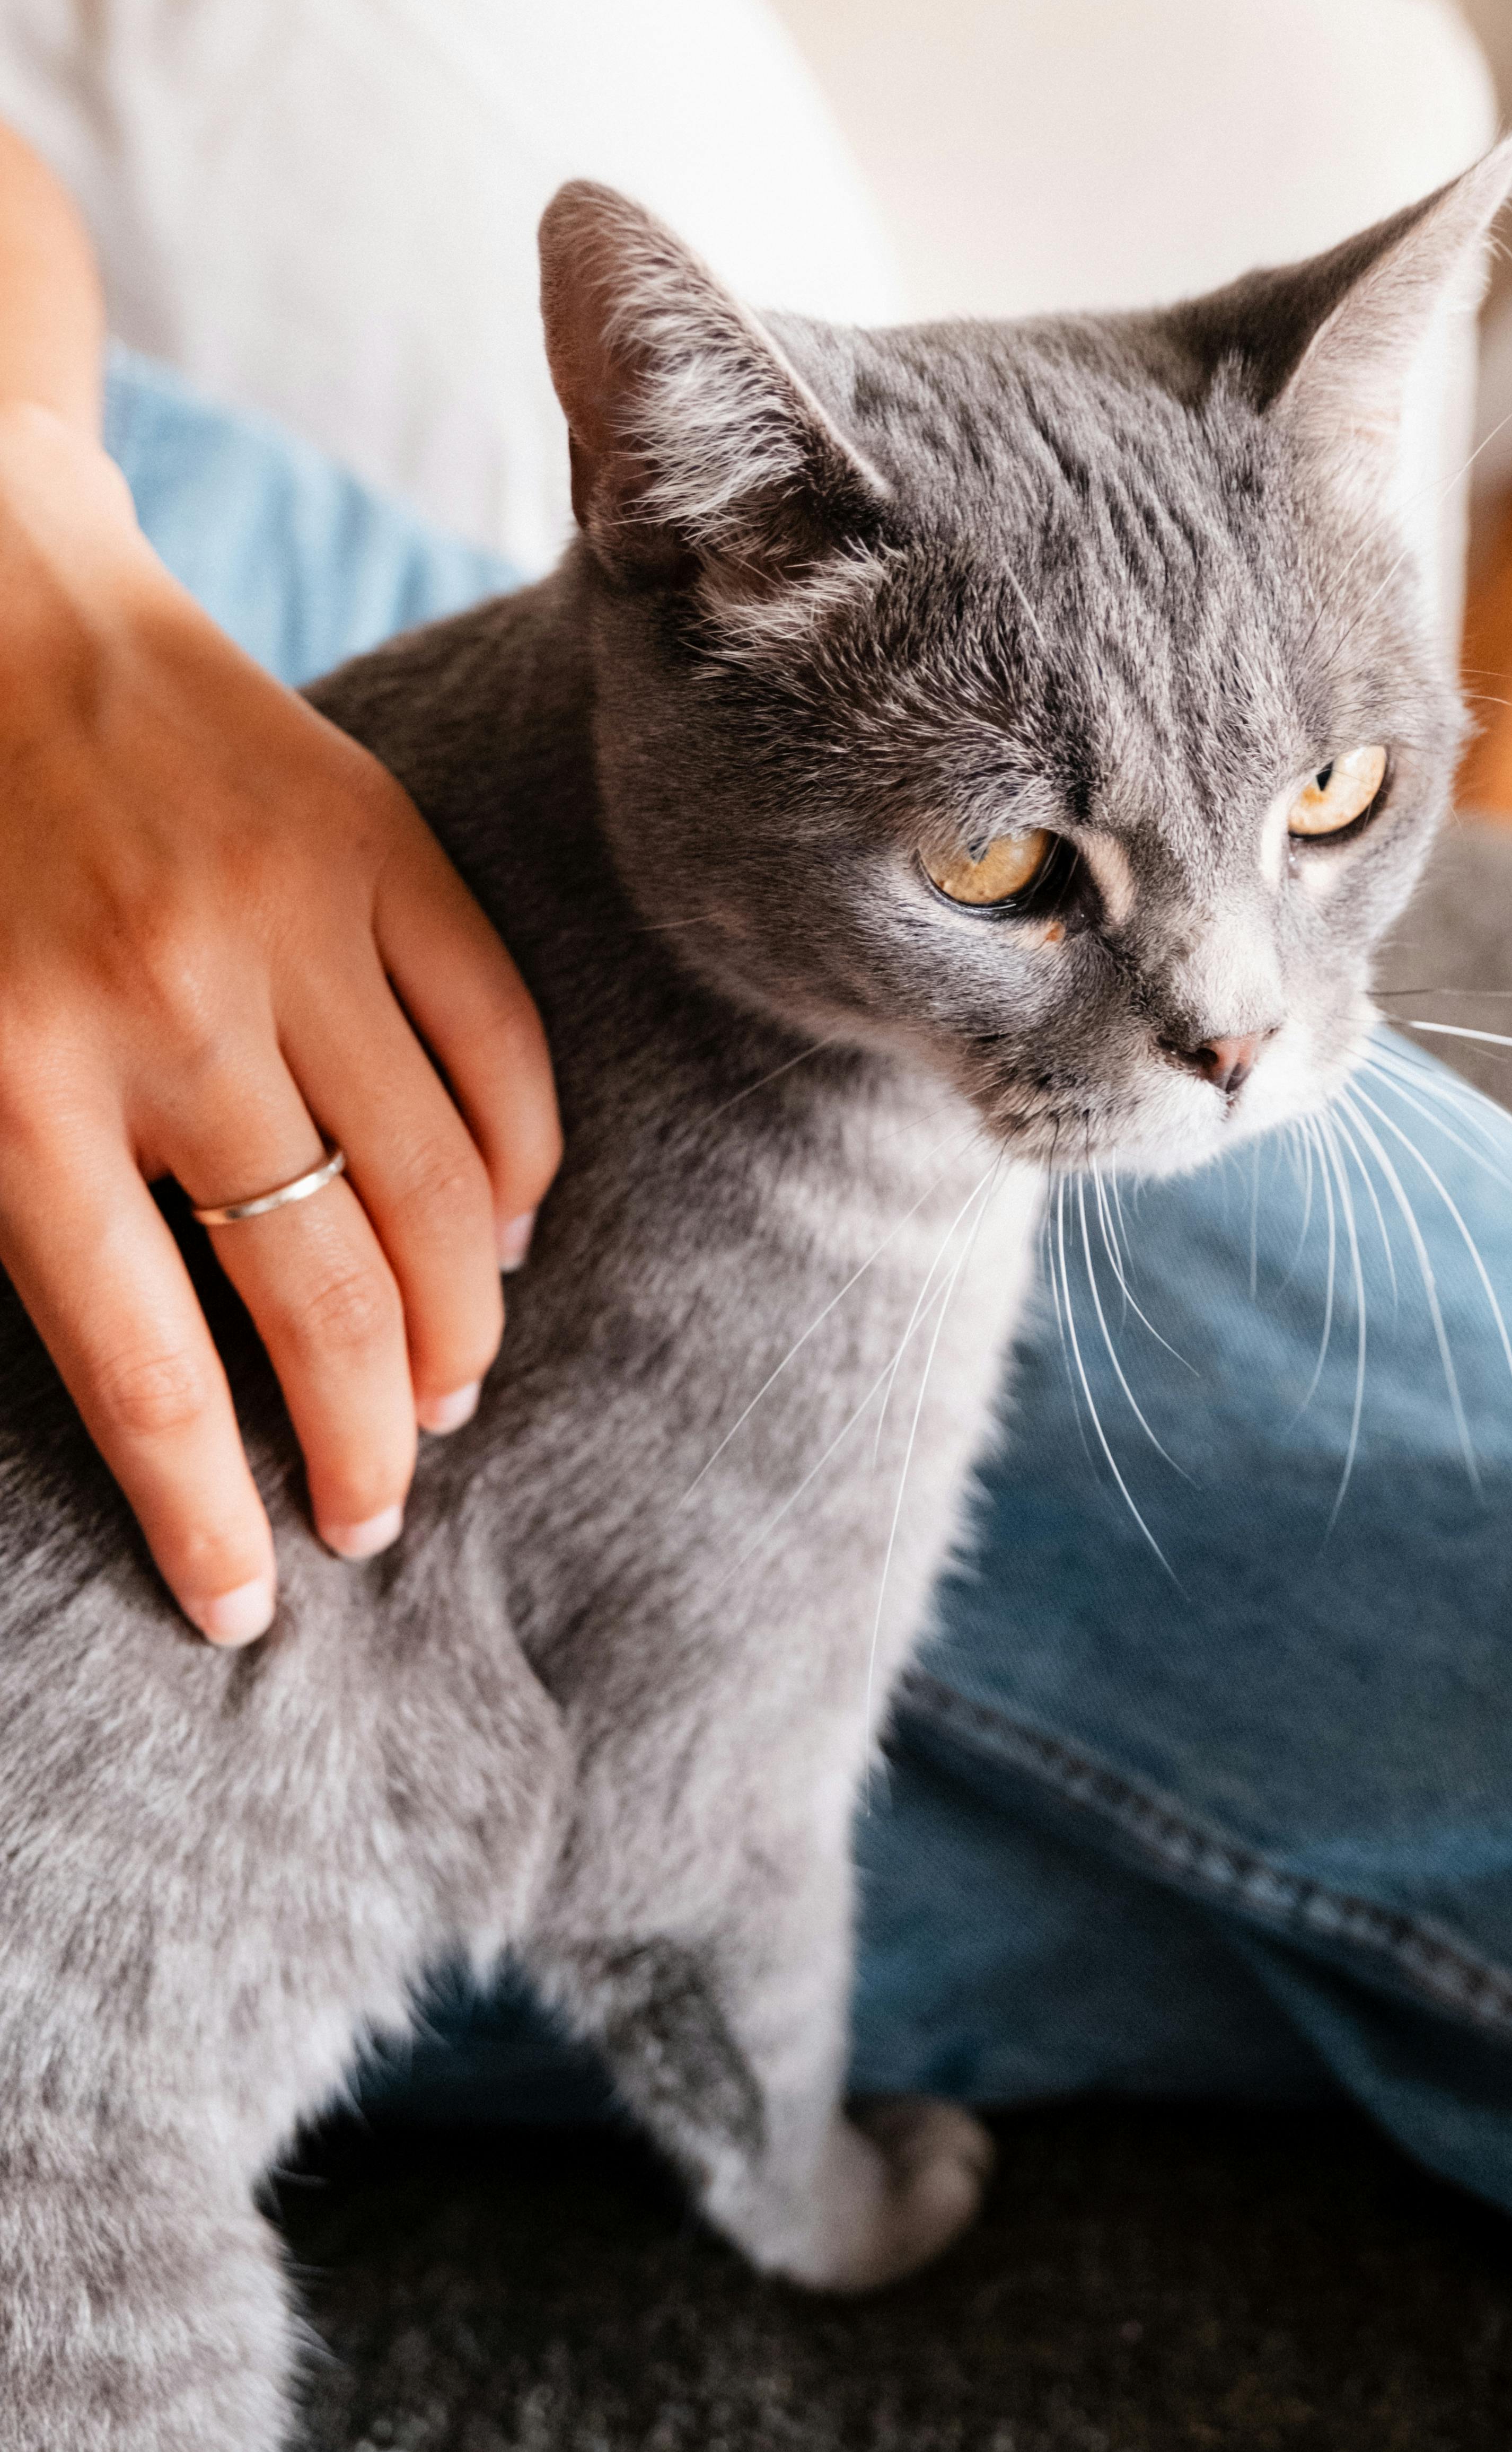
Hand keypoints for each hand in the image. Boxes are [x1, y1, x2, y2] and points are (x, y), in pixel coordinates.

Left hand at [0, 404, 560, 1641]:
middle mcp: (166, 1021)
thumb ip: (8, 1202)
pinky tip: (508, 1228)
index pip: (149, 1371)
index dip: (210, 1517)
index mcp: (12, 1091)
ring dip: (461, 1323)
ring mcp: (294, 925)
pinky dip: (520, 1156)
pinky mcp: (379, 845)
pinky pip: (496, 1040)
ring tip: (451, 1392)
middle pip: (323, 1297)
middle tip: (378, 1513)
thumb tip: (144, 1373)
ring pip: (440, 1188)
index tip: (256, 1606)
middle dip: (367, 1444)